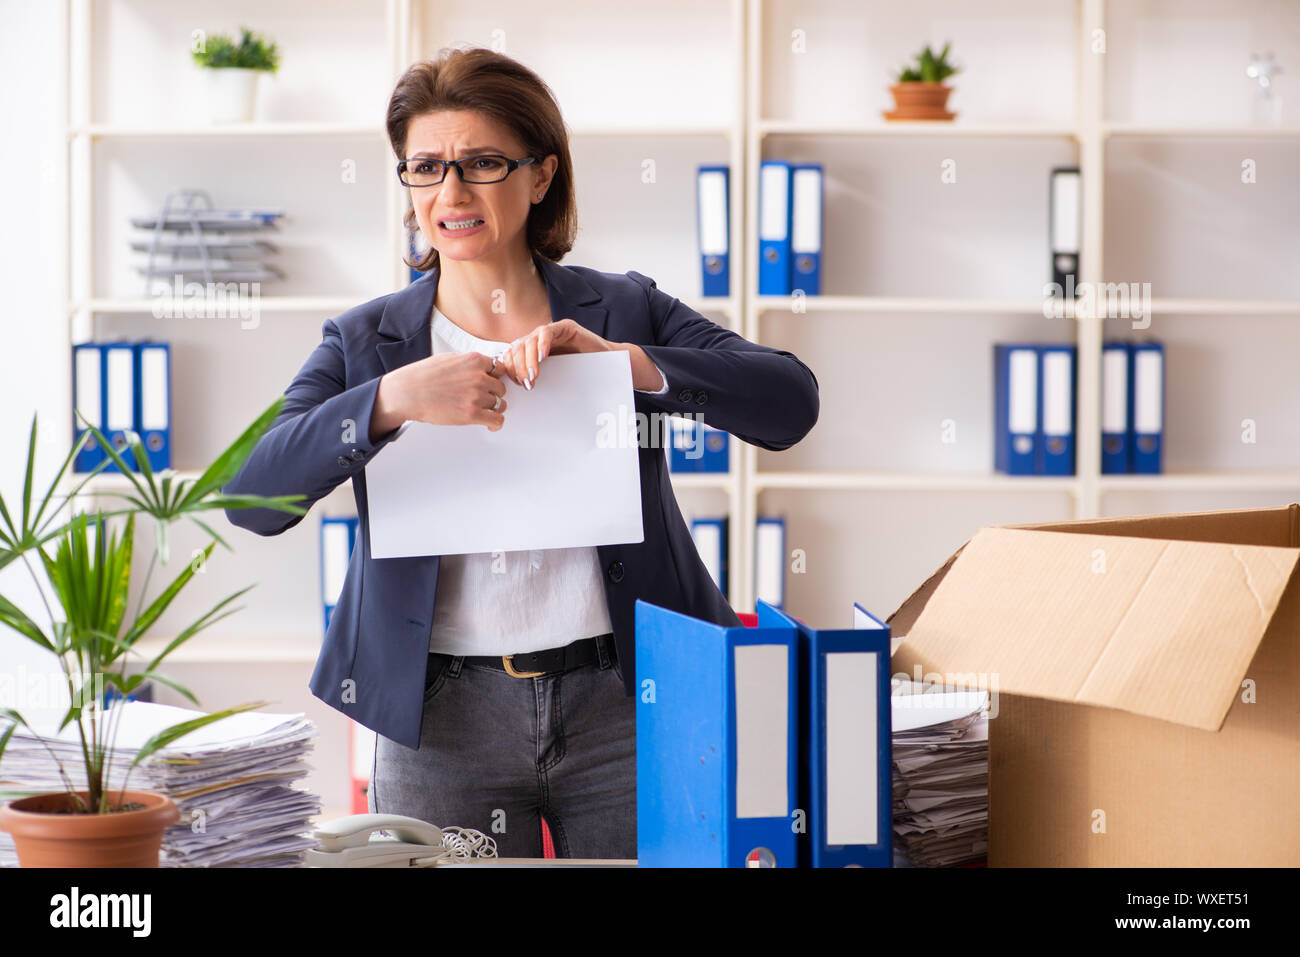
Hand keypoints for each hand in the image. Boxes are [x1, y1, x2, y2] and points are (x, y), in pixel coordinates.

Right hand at [374, 351, 509, 433]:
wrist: (408, 393)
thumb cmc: (422, 376)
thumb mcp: (449, 358)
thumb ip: (468, 363)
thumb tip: (479, 368)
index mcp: (474, 361)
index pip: (499, 369)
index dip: (495, 378)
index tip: (492, 383)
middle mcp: (478, 377)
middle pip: (500, 388)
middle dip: (493, 394)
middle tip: (483, 399)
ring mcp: (476, 396)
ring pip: (500, 404)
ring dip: (493, 409)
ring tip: (483, 411)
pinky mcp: (472, 414)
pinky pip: (497, 420)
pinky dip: (496, 423)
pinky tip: (490, 424)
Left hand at [495, 318, 607, 390]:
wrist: (607, 364)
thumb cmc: (582, 374)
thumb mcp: (554, 378)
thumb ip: (538, 379)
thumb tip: (520, 391)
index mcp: (532, 350)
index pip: (511, 355)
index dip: (510, 368)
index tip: (517, 385)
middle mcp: (538, 339)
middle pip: (518, 348)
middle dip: (519, 368)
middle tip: (527, 384)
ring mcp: (551, 331)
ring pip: (529, 341)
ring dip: (528, 361)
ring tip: (534, 377)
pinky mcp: (565, 327)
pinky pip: (547, 332)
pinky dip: (542, 344)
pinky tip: (543, 358)